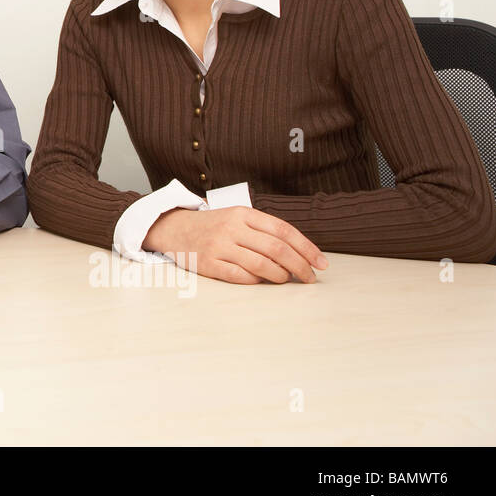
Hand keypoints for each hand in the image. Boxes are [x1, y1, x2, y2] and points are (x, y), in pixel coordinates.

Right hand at [144, 205, 328, 283]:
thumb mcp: (237, 217)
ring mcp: (219, 246)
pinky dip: (257, 282)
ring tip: (286, 279)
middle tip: (309, 277)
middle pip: (276, 249)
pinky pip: (241, 277)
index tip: (321, 263)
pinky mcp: (209, 264)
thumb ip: (264, 230)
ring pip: (261, 265)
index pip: (283, 230)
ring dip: (280, 276)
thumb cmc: (213, 226)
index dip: (306, 248)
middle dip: (300, 266)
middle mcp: (232, 228)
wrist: (174, 229)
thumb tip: (299, 253)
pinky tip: (263, 281)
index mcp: (243, 213)